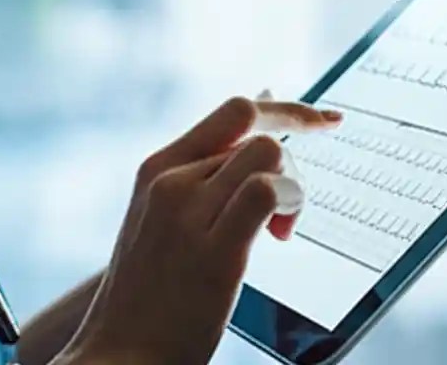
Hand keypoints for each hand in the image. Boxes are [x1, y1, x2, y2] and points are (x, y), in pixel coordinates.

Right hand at [59, 95, 340, 364]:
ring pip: (268, 154)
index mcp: (157, 167)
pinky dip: (287, 205)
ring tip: (275, 232)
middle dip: (289, 164)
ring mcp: (186, 211)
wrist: (120, 353)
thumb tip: (263, 106)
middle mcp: (169, 179)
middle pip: (258, 131)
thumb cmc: (150, 293)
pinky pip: (266, 191)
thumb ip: (208, 172)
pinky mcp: (213, 250)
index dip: (288, 111)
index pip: (235, 112)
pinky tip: (277, 236)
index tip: (326, 121)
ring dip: (290, 188)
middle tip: (283, 214)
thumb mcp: (166, 217)